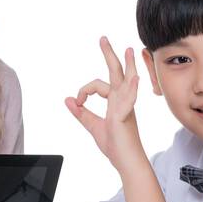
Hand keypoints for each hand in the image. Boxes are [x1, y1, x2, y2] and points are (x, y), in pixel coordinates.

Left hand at [64, 36, 143, 169]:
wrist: (127, 162)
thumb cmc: (115, 146)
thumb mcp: (93, 126)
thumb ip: (81, 113)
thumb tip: (68, 99)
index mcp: (116, 103)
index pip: (98, 86)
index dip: (84, 91)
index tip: (78, 101)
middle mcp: (122, 101)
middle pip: (116, 73)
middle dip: (110, 55)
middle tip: (103, 39)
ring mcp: (125, 107)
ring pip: (125, 82)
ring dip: (127, 65)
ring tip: (129, 49)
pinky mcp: (124, 117)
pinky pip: (129, 101)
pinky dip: (131, 90)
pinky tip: (134, 79)